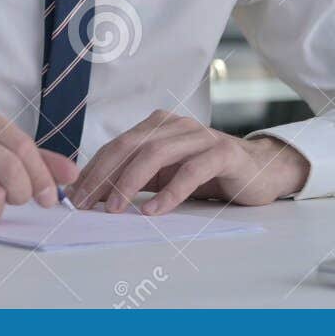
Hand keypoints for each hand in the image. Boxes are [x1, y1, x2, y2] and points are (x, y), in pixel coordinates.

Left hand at [70, 110, 309, 215]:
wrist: (261, 171)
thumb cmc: (206, 174)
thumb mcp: (165, 175)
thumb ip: (134, 179)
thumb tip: (92, 195)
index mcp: (157, 126)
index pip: (116, 146)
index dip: (92, 170)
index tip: (73, 195)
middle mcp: (175, 125)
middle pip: (129, 146)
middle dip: (102, 175)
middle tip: (85, 203)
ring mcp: (200, 136)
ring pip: (155, 154)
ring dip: (129, 183)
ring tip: (115, 209)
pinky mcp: (224, 153)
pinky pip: (191, 170)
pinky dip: (169, 192)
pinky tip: (154, 210)